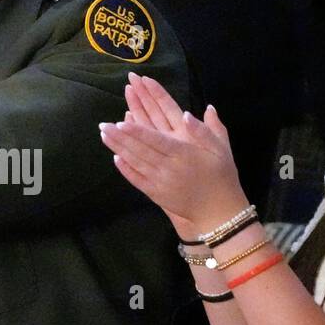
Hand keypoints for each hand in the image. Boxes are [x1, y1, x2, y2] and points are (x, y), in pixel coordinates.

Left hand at [100, 72, 247, 230]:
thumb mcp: (221, 149)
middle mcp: (169, 168)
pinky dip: (125, 169)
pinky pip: (137, 180)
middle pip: (140, 150)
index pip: (156, 140)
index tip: (122, 122)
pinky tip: (115, 158)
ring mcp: (161, 182)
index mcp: (185, 154)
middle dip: (120, 137)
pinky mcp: (156, 194)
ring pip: (136, 163)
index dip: (138, 132)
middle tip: (103, 124)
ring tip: (104, 135)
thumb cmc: (221, 176)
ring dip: (118, 149)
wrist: (218, 211)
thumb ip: (205, 130)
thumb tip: (188, 113)